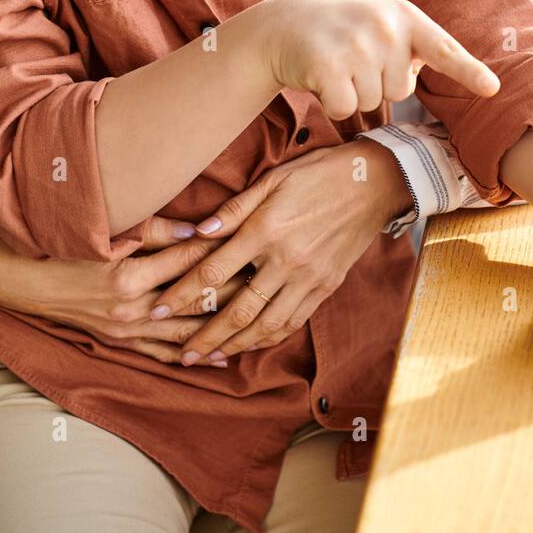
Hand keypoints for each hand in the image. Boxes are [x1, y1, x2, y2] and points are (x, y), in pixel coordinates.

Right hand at [0, 214, 250, 364]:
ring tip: (260, 321)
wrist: (25, 279)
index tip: (257, 245)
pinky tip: (223, 356)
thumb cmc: (67, 245)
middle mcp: (132, 307)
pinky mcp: (120, 341)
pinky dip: (193, 355)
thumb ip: (158, 229)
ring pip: (186, 331)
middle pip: (197, 301)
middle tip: (271, 281)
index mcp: (131, 274)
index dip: (226, 253)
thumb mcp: (110, 230)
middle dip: (237, 291)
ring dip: (223, 327)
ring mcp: (126, 329)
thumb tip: (202, 229)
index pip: (191, 262)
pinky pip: (163, 353)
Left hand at [149, 138, 413, 364]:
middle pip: (238, 309)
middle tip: (180, 354)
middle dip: (205, 336)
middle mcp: (287, 260)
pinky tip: (252, 345)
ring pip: (266, 324)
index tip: (158, 309)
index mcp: (267, 230)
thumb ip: (236, 209)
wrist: (374, 183)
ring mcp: (309, 278)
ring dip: (235, 345)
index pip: (214, 271)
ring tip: (210, 358)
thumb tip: (198, 232)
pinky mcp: (327, 286)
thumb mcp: (275, 179)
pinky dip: (270, 338)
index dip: (182, 293)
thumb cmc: (320, 173)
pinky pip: (294, 321)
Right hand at [258, 0, 498, 120]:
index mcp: (405, 16)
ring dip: (353, 92)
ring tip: (337, 63)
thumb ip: (411, 45)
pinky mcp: (328, 66)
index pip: (444, 48)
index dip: (470, 71)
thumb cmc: (342, 27)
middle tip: (353, 57)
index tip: (493, 89)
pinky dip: (333, 103)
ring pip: (372, 102)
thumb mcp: (381, 23)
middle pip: (400, 91)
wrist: (284, 22)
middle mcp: (384, 27)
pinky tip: (321, 78)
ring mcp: (356, 45)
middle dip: (376, 83)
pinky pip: (346, 109)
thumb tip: (435, 72)